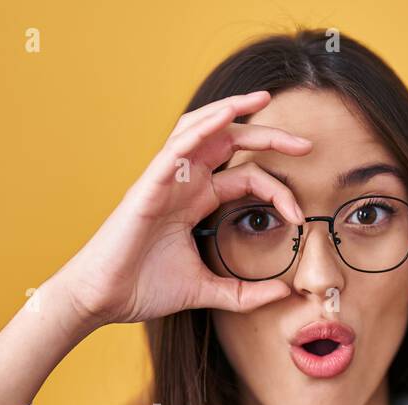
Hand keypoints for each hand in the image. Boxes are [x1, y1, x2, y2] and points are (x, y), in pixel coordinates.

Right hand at [48, 90, 311, 330]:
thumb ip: (245, 293)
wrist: (102, 299)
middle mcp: (182, 183)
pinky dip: (202, 127)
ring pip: (201, 129)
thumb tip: (285, 295)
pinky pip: (177, 147)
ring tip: (262, 101)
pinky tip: (226, 116)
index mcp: (195, 202)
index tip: (298, 216)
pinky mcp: (148, 185)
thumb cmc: (143, 289)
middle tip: (305, 145)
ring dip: (232, 111)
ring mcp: (164, 180)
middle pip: (230, 144)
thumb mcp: (207, 292)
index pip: (245, 179)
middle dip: (268, 138)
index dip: (277, 191)